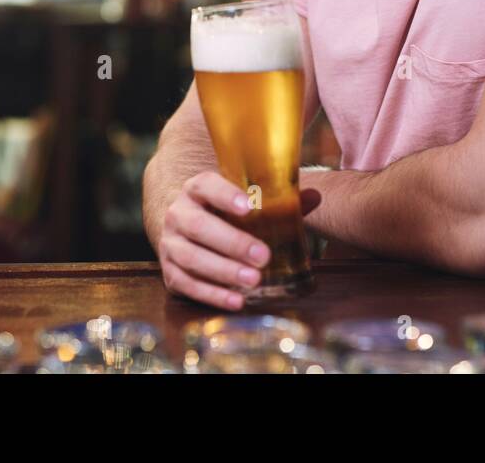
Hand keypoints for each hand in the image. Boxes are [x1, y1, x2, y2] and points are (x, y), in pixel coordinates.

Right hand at [157, 171, 320, 309]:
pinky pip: (187, 284)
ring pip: (191, 257)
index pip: (206, 185)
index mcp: (196, 190)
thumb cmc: (223, 214)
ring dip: (223, 271)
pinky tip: (237, 300)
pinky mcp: (169, 271)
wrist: (183, 228)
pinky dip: (212, 294)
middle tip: (263, 255)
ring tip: (253, 280)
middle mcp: (178, 213)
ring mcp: (169, 243)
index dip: (225, 195)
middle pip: (198, 226)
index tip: (248, 206)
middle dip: (231, 242)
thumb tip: (315, 197)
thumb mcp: (244, 203)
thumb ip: (278, 201)